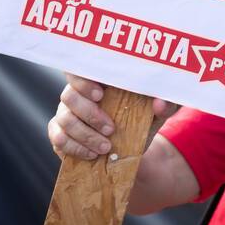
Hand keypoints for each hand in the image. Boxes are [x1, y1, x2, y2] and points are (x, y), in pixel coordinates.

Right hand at [47, 74, 179, 160]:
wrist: (133, 150)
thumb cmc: (143, 120)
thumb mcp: (159, 113)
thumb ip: (166, 104)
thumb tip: (160, 103)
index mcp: (99, 80)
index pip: (80, 69)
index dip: (83, 80)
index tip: (100, 94)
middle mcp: (78, 93)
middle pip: (69, 95)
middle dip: (90, 114)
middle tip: (111, 129)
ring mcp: (66, 113)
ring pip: (64, 118)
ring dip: (85, 135)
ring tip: (106, 147)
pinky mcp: (60, 134)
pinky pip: (58, 138)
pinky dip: (75, 147)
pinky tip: (92, 154)